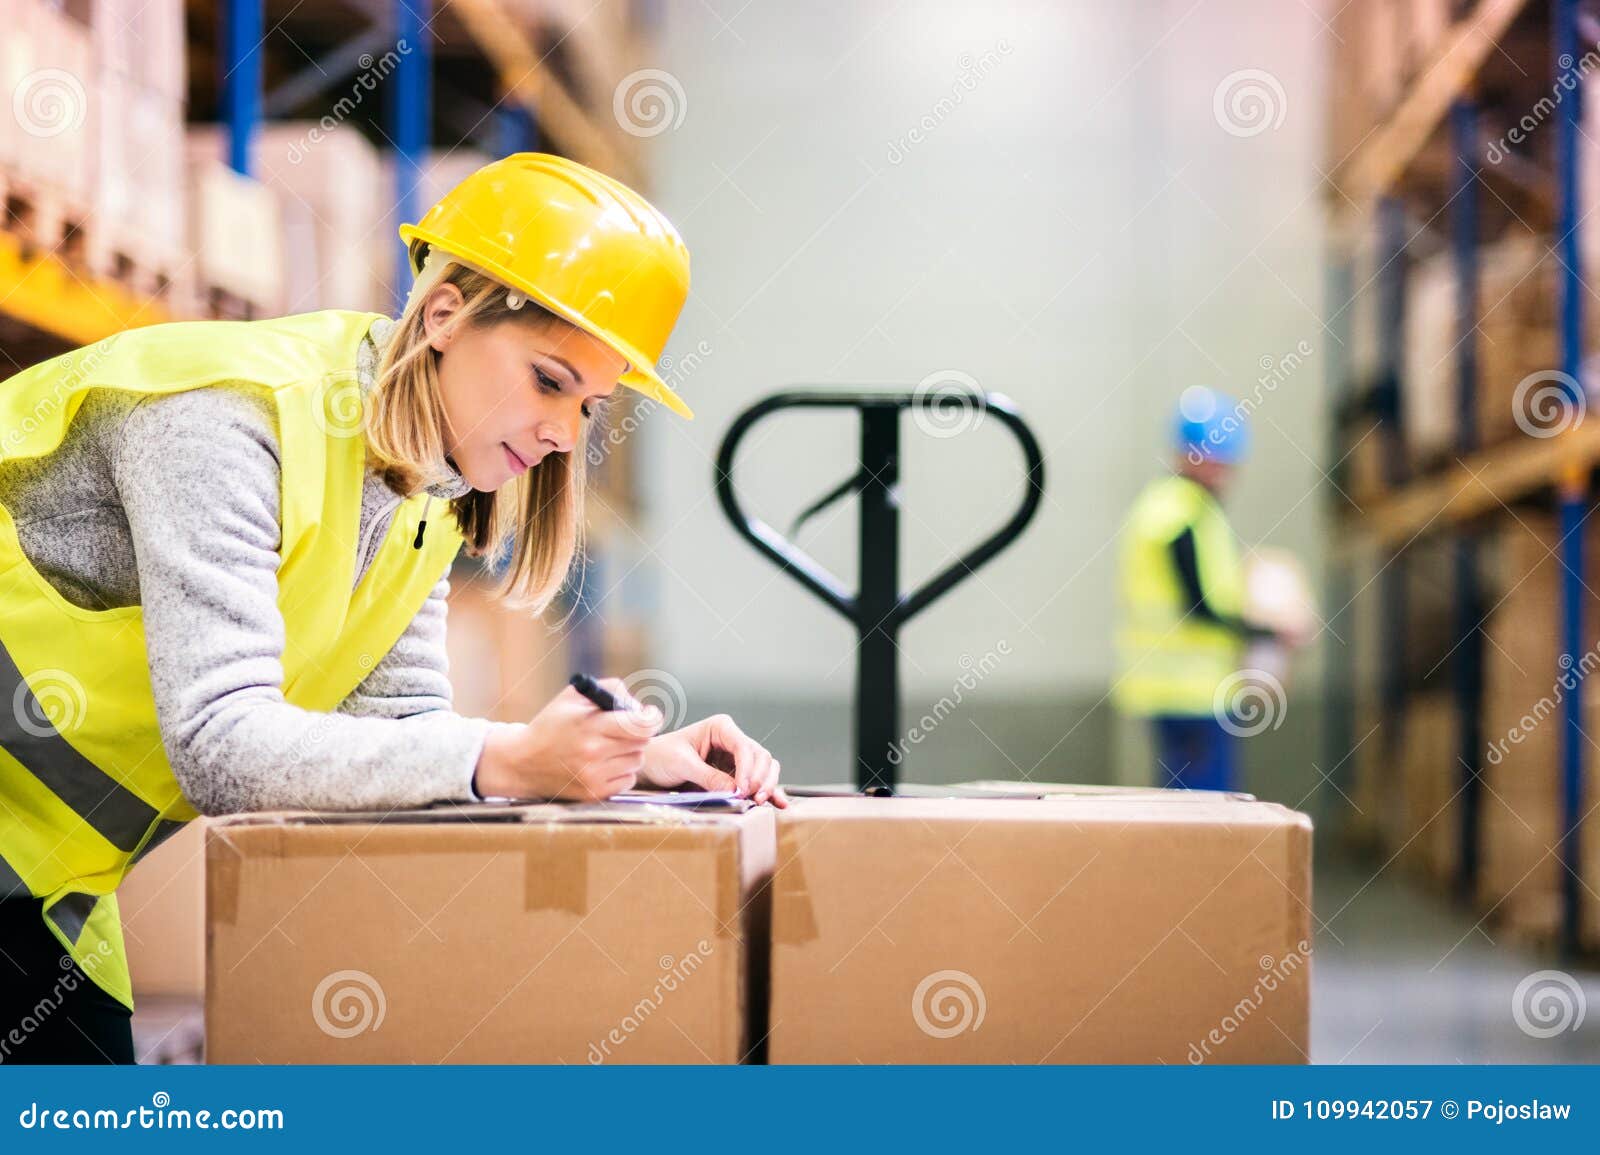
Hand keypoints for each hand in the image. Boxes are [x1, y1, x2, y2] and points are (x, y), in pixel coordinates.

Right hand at [473, 680, 664, 801]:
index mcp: (590, 726)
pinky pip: (628, 779)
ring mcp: (594, 776)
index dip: (651, 718)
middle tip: (622, 729)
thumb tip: (639, 706)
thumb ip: (610, 690)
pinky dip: (622, 771)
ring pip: (637, 761)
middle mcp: (593, 753)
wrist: (522, 762)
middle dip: (637, 732)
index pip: (640, 725)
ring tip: (607, 747)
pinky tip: (602, 764)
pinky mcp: (594, 794)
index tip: (649, 715)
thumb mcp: (573, 697)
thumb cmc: (552, 724)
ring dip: (629, 752)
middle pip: (642, 742)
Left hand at [640, 714, 787, 806]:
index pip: (744, 747)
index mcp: (721, 728)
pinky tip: (779, 802)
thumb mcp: (682, 764)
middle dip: (760, 778)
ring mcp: (736, 758)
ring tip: (761, 802)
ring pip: (765, 768)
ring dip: (767, 785)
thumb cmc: (661, 757)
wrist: (649, 766)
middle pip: (761, 757)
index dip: (747, 769)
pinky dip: (768, 790)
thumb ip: (708, 776)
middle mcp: (733, 740)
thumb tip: (735, 790)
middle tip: (753, 798)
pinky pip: (757, 781)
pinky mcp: (735, 774)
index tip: (742, 790)